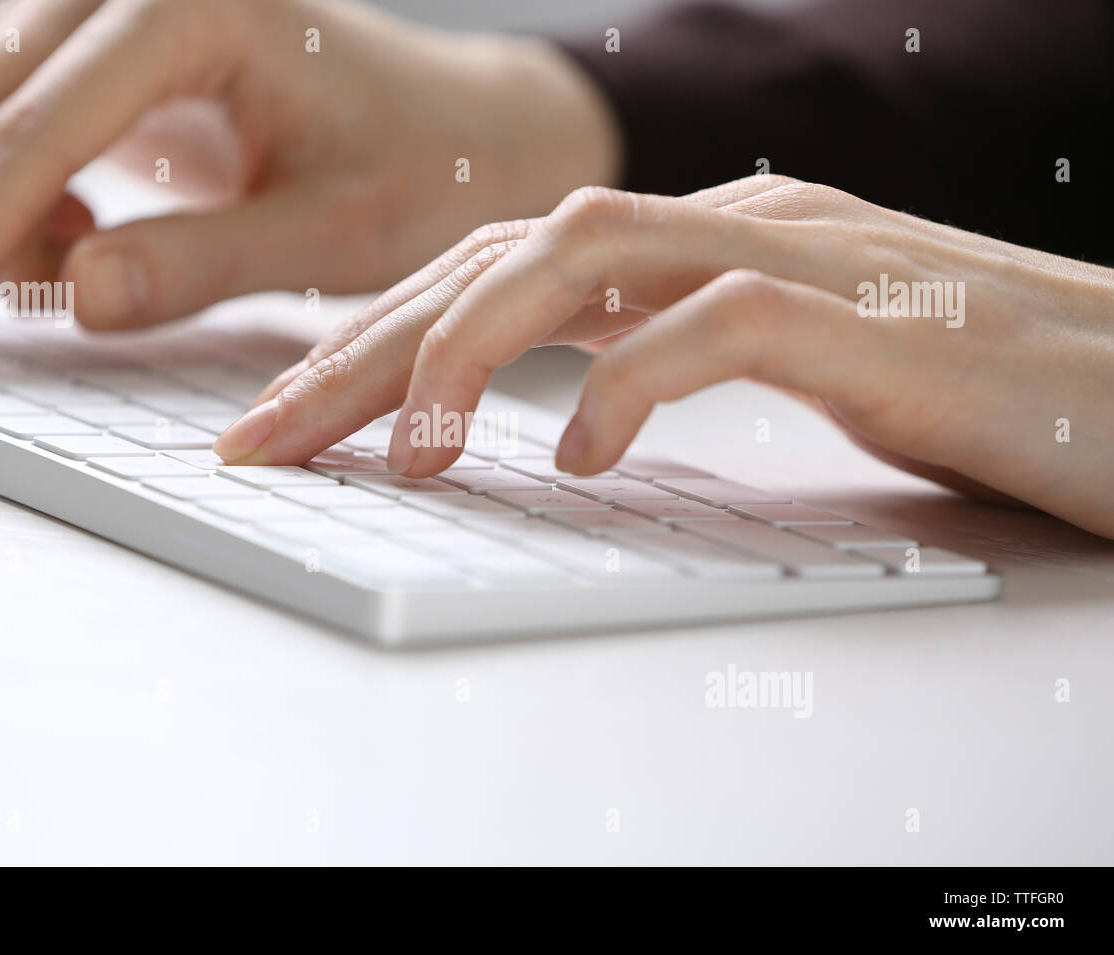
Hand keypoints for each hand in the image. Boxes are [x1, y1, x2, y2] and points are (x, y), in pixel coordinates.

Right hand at [0, 0, 618, 364]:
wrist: (448, 127)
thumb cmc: (417, 171)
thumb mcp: (331, 235)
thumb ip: (206, 263)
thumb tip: (80, 296)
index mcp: (193, 4)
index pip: (29, 134)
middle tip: (86, 289)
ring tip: (86, 243)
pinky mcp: (73, 33)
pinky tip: (64, 211)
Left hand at [214, 176, 1113, 539]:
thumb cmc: (957, 383)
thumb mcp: (776, 364)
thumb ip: (666, 355)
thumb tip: (545, 414)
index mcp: (697, 236)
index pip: (496, 268)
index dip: (373, 341)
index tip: (283, 421)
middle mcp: (730, 223)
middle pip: (502, 257)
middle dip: (366, 351)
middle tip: (268, 439)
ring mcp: (802, 257)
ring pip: (584, 260)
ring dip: (468, 350)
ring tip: (400, 448)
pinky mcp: (868, 319)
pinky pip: (719, 329)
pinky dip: (629, 387)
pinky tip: (575, 459)